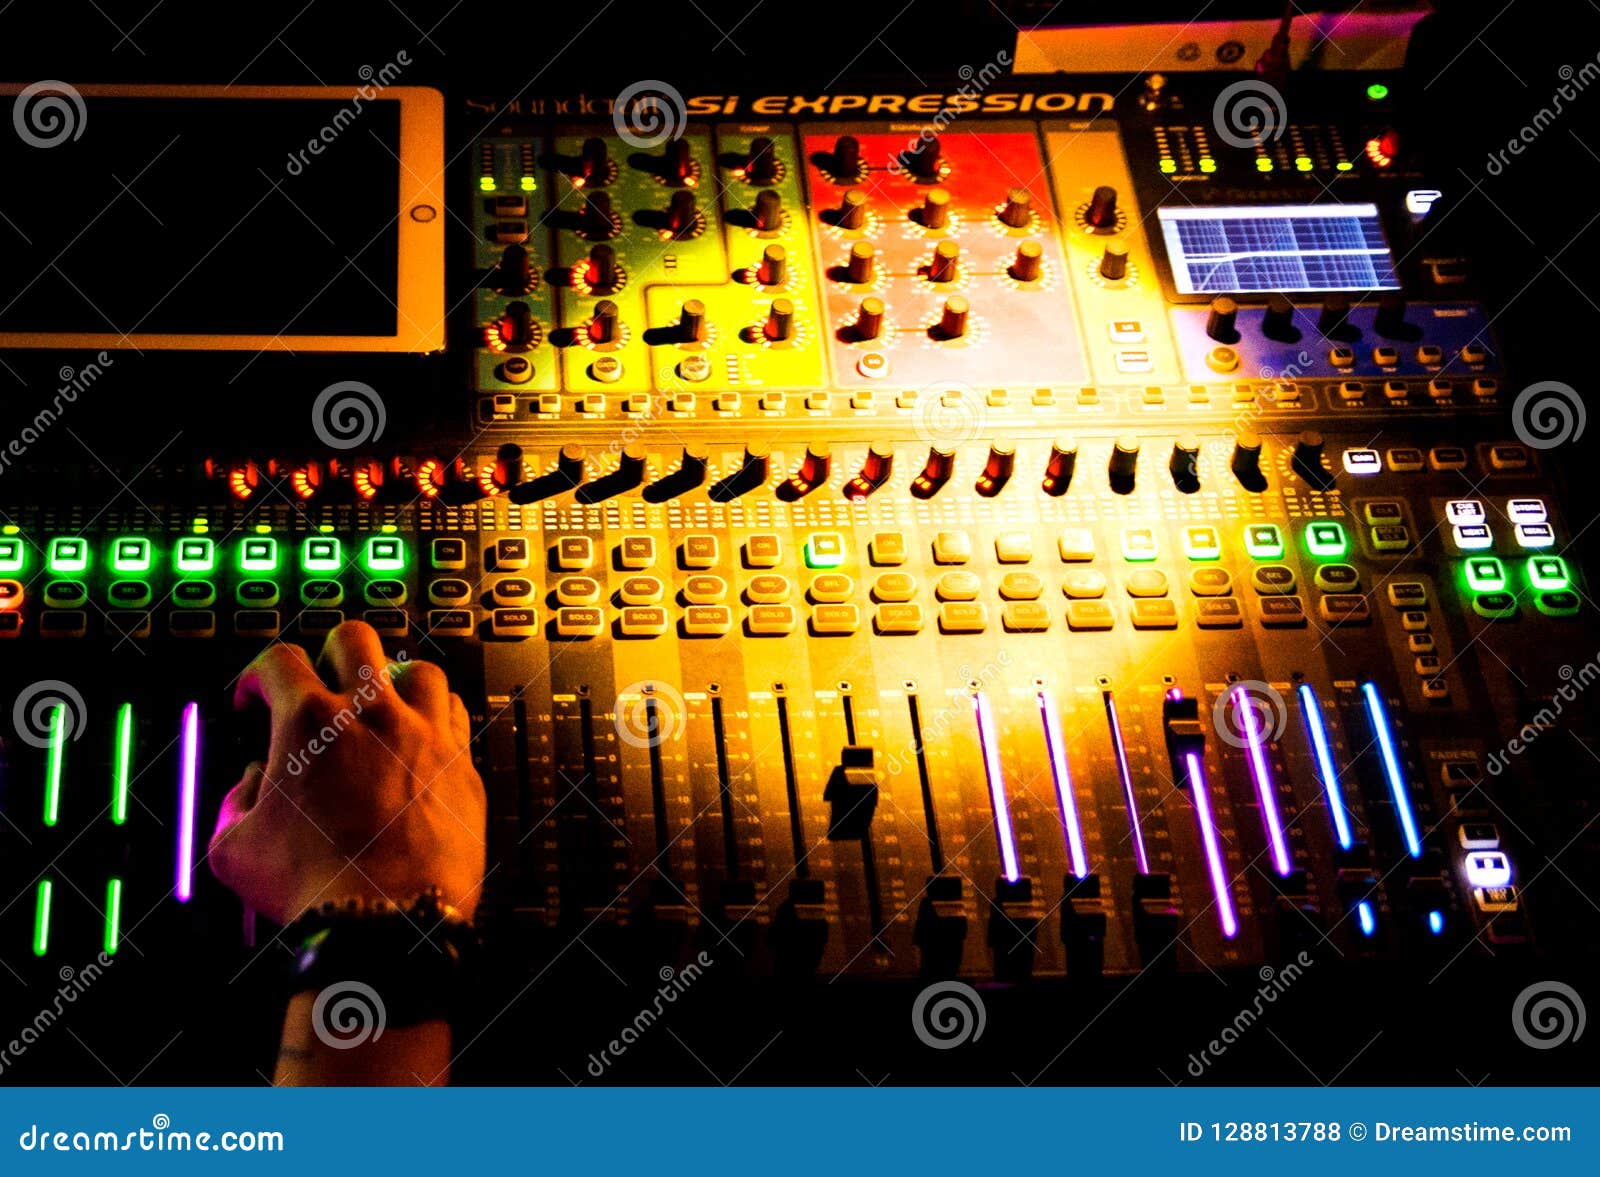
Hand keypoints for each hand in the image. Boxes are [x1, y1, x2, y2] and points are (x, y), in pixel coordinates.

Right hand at [208, 621, 485, 925]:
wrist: (388, 919)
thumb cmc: (314, 887)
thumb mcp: (234, 849)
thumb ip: (235, 803)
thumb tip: (252, 785)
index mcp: (309, 722)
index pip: (278, 660)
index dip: (259, 673)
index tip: (257, 694)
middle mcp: (372, 716)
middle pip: (355, 639)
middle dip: (331, 651)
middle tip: (324, 679)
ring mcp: (425, 736)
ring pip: (419, 670)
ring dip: (396, 680)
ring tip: (384, 705)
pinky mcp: (461, 766)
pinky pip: (457, 717)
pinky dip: (437, 718)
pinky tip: (424, 738)